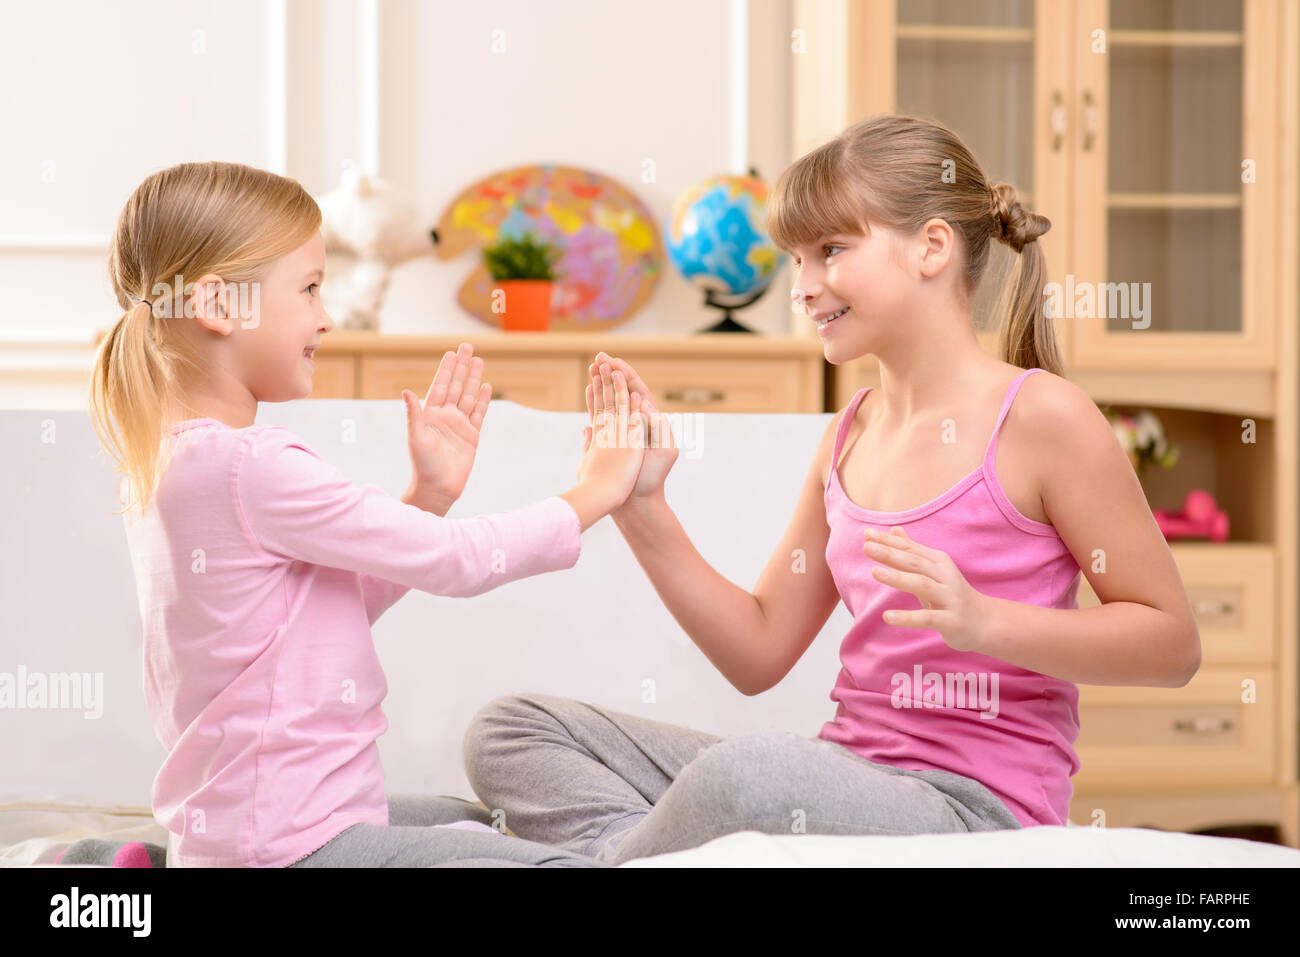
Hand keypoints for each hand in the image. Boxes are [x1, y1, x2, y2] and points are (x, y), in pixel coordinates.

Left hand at [401, 342, 491, 513]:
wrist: (438, 488)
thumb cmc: (423, 465)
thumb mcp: (416, 438)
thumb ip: (414, 414)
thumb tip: (406, 391)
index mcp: (430, 415)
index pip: (440, 386)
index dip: (446, 369)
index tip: (451, 353)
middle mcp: (444, 417)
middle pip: (455, 386)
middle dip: (461, 367)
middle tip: (467, 346)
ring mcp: (459, 425)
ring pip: (468, 397)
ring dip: (473, 379)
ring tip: (479, 361)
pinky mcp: (471, 436)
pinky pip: (478, 414)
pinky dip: (482, 400)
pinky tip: (485, 386)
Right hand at [587, 352, 676, 506]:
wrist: (639, 499)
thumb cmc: (653, 477)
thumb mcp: (664, 450)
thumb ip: (657, 426)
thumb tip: (644, 403)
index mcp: (651, 421)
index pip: (638, 390)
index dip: (626, 375)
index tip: (614, 362)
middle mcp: (636, 421)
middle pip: (623, 391)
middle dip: (611, 373)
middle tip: (598, 358)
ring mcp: (622, 428)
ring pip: (611, 399)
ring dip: (602, 383)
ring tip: (591, 368)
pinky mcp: (610, 437)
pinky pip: (603, 414)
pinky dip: (596, 400)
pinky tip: (588, 390)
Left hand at [864, 526, 989, 652]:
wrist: (986, 622)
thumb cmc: (952, 595)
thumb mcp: (934, 571)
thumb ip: (913, 552)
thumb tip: (894, 529)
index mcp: (939, 563)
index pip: (911, 549)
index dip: (889, 541)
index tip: (867, 533)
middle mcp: (945, 577)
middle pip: (915, 563)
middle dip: (891, 554)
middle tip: (867, 547)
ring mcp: (950, 598)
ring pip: (922, 585)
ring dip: (898, 578)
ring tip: (875, 572)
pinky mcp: (951, 621)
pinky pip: (927, 618)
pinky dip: (907, 617)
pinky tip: (887, 616)